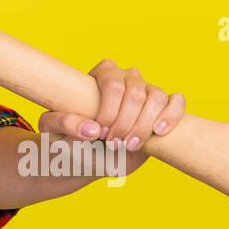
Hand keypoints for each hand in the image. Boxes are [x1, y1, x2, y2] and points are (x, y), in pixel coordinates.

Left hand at [37, 58, 186, 174]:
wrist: (85, 155)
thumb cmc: (65, 136)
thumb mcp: (52, 129)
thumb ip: (62, 122)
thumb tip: (91, 129)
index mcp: (102, 73)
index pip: (111, 84)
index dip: (108, 110)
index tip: (99, 132)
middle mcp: (127, 77)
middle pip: (135, 93)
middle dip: (124, 122)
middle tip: (112, 143)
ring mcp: (147, 91)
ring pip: (156, 97)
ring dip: (143, 125)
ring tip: (129, 144)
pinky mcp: (163, 108)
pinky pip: (177, 102)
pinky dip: (171, 116)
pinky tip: (159, 132)